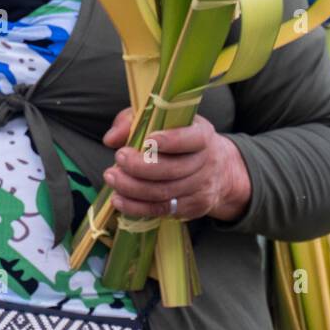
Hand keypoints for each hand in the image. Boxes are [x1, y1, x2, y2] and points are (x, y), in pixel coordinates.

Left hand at [100, 108, 252, 222]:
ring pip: (164, 192)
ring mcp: (201, 187)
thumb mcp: (160, 120)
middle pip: (173, 169)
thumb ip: (132, 122)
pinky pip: (161, 210)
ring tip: (112, 178)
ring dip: (132, 188)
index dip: (171, 141)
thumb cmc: (179, 138)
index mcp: (203, 135)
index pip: (192, 139)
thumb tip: (111, 139)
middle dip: (140, 166)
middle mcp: (206, 162)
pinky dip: (136, 207)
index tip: (147, 141)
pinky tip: (119, 199)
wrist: (218, 169)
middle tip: (119, 159)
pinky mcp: (193, 208)